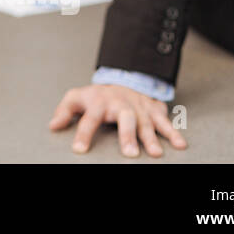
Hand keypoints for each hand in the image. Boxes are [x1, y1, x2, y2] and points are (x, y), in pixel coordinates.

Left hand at [49, 84, 187, 157]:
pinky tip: (180, 145)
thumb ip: (64, 111)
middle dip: (128, 135)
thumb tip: (53, 125)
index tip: (79, 150)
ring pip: (146, 122)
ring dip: (152, 137)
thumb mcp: (76, 97)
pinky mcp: (153, 110)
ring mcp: (139, 107)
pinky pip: (165, 121)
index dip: (83, 134)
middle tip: (130, 154)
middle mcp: (121, 105)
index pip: (89, 119)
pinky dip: (173, 132)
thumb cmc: (97, 95)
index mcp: (99, 102)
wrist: (123, 78)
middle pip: (125, 118)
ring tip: (155, 153)